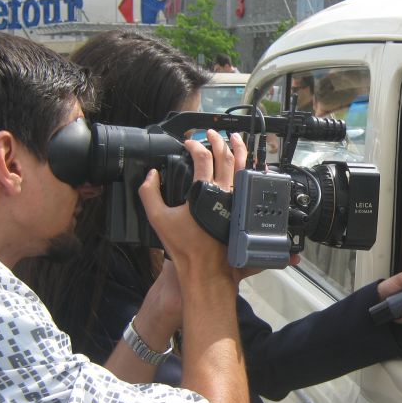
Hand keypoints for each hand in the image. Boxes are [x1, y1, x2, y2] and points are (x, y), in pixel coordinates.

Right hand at [139, 130, 241, 277]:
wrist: (205, 268)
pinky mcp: (244, 210)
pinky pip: (251, 184)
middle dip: (218, 140)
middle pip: (226, 156)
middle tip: (212, 133)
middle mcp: (224, 192)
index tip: (188, 142)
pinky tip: (250, 163)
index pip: (201, 157)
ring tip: (235, 138)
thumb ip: (149, 194)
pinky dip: (251, 169)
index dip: (194, 145)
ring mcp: (238, 200)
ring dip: (239, 149)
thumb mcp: (158, 219)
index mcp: (203, 191)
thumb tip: (150, 175)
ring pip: (243, 167)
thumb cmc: (184, 246)